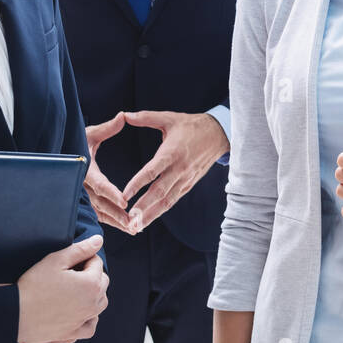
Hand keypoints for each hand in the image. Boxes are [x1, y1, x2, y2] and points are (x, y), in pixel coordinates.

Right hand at [17, 235, 108, 342]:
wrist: (13, 314)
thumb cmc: (32, 287)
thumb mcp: (55, 260)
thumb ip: (80, 249)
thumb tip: (98, 241)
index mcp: (91, 285)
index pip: (97, 264)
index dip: (84, 258)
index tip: (71, 260)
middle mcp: (92, 305)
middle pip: (102, 284)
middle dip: (91, 275)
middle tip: (71, 273)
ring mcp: (83, 321)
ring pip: (99, 305)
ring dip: (93, 296)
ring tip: (75, 290)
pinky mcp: (72, 334)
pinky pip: (89, 328)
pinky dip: (87, 320)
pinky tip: (78, 313)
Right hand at [84, 112, 132, 234]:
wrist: (60, 154)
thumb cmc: (75, 141)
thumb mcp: (89, 133)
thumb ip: (107, 128)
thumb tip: (122, 116)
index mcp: (85, 170)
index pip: (99, 184)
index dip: (111, 193)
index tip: (125, 201)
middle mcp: (82, 186)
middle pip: (101, 203)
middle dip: (117, 214)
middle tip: (133, 223)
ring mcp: (82, 195)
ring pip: (100, 212)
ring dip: (116, 221)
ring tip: (133, 228)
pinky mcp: (84, 201)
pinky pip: (97, 214)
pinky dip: (110, 221)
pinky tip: (124, 226)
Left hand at [120, 110, 228, 232]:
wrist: (218, 134)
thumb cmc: (191, 125)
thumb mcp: (169, 118)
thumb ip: (145, 117)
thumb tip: (124, 115)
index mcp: (172, 152)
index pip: (153, 171)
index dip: (138, 183)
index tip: (125, 194)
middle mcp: (179, 168)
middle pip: (159, 191)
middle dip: (144, 207)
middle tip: (129, 220)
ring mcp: (185, 178)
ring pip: (166, 200)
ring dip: (151, 215)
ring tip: (136, 227)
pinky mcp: (189, 184)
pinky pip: (173, 200)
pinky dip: (160, 211)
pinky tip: (148, 220)